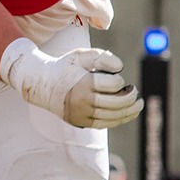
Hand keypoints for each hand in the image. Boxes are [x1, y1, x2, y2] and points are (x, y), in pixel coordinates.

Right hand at [0, 38, 142, 128]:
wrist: (42, 85)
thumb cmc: (65, 67)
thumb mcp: (80, 56)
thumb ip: (102, 57)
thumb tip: (121, 68)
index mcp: (83, 83)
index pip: (114, 85)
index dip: (120, 80)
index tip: (117, 77)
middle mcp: (82, 101)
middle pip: (117, 103)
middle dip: (131, 97)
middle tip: (135, 91)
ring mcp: (81, 114)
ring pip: (113, 116)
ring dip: (130, 111)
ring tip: (138, 104)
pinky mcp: (81, 123)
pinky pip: (105, 123)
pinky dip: (119, 119)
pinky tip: (127, 113)